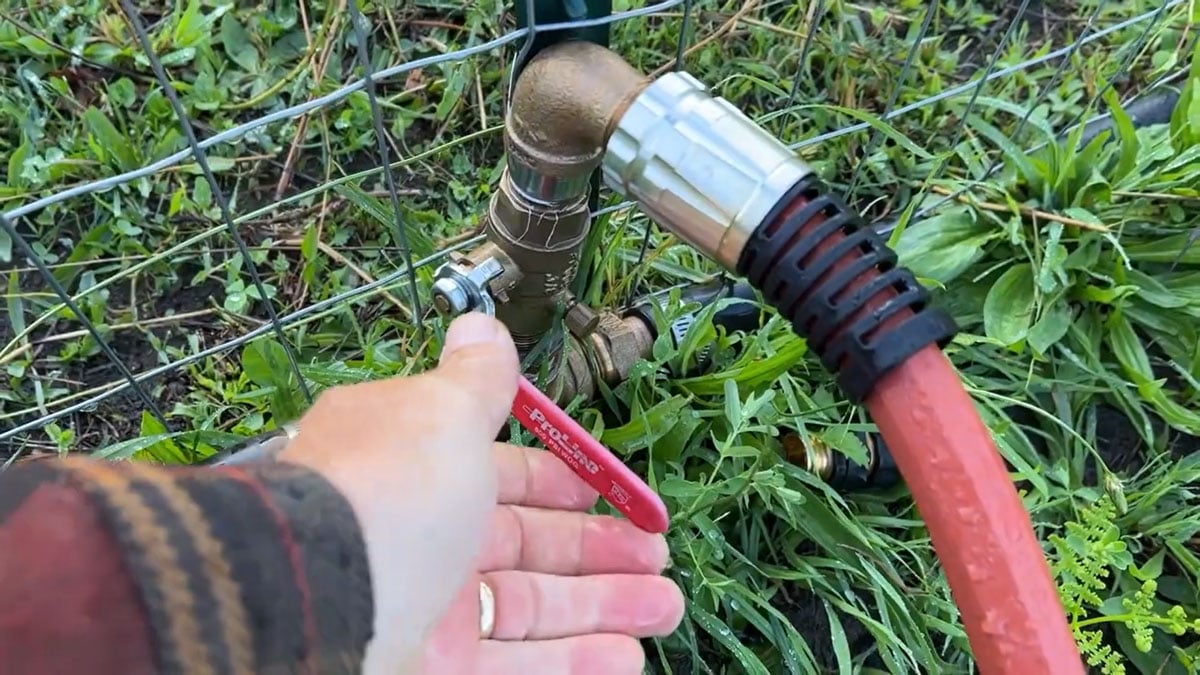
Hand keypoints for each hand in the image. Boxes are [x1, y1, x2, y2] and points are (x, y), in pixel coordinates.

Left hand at [279, 313, 682, 673]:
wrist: (310, 604)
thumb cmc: (387, 496)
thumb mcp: (443, 415)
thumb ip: (478, 380)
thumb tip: (480, 325)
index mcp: (422, 467)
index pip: (506, 473)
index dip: (568, 482)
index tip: (619, 494)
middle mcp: (422, 536)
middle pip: (530, 544)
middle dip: (602, 550)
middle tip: (658, 558)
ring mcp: (428, 608)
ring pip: (533, 608)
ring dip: (605, 606)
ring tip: (664, 607)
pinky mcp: (434, 668)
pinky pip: (516, 666)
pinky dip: (573, 661)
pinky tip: (626, 658)